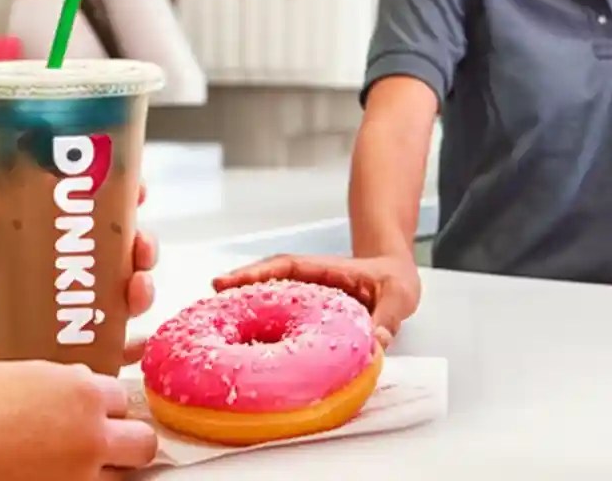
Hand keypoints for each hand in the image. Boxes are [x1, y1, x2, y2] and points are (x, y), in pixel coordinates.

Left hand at [0, 187, 157, 373]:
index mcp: (24, 233)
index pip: (80, 205)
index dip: (117, 193)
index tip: (138, 187)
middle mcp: (48, 267)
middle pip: (113, 250)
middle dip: (140, 246)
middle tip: (142, 250)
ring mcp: (53, 309)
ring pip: (113, 296)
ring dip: (137, 291)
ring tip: (136, 294)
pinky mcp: (49, 350)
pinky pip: (95, 348)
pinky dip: (122, 348)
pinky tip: (134, 347)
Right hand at [213, 254, 420, 346]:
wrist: (397, 276)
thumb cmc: (396, 279)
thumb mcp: (399, 296)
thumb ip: (388, 318)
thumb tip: (375, 344)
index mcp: (327, 270)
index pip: (287, 267)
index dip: (258, 273)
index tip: (231, 282)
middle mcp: (312, 280)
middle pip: (269, 278)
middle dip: (240, 284)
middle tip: (211, 294)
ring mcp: (308, 295)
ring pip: (271, 295)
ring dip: (247, 301)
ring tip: (216, 314)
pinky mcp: (310, 312)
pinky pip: (282, 314)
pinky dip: (263, 321)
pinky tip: (245, 338)